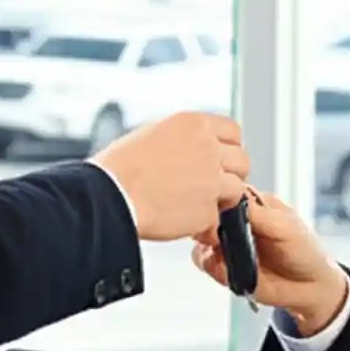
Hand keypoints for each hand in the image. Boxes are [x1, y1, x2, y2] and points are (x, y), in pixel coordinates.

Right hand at [93, 111, 248, 240]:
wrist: (108, 196)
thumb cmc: (117, 169)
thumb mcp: (152, 135)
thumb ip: (181, 140)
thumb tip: (192, 149)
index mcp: (193, 125)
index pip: (233, 132)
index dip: (229, 149)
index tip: (222, 160)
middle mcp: (207, 148)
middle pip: (242, 161)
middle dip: (231, 175)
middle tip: (212, 187)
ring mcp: (211, 180)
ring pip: (236, 191)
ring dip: (220, 201)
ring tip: (194, 207)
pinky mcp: (207, 211)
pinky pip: (217, 220)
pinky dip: (204, 225)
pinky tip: (183, 222)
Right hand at [192, 190, 349, 334]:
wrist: (311, 288)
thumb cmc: (305, 250)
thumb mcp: (286, 226)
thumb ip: (257, 213)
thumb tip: (230, 198)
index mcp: (251, 204)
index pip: (224, 189)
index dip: (217, 194)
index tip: (218, 203)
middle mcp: (235, 222)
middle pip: (205, 212)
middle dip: (205, 220)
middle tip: (217, 232)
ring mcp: (227, 244)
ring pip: (199, 237)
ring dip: (206, 243)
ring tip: (225, 251)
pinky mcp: (223, 267)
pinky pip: (204, 261)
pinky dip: (211, 264)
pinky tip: (229, 268)